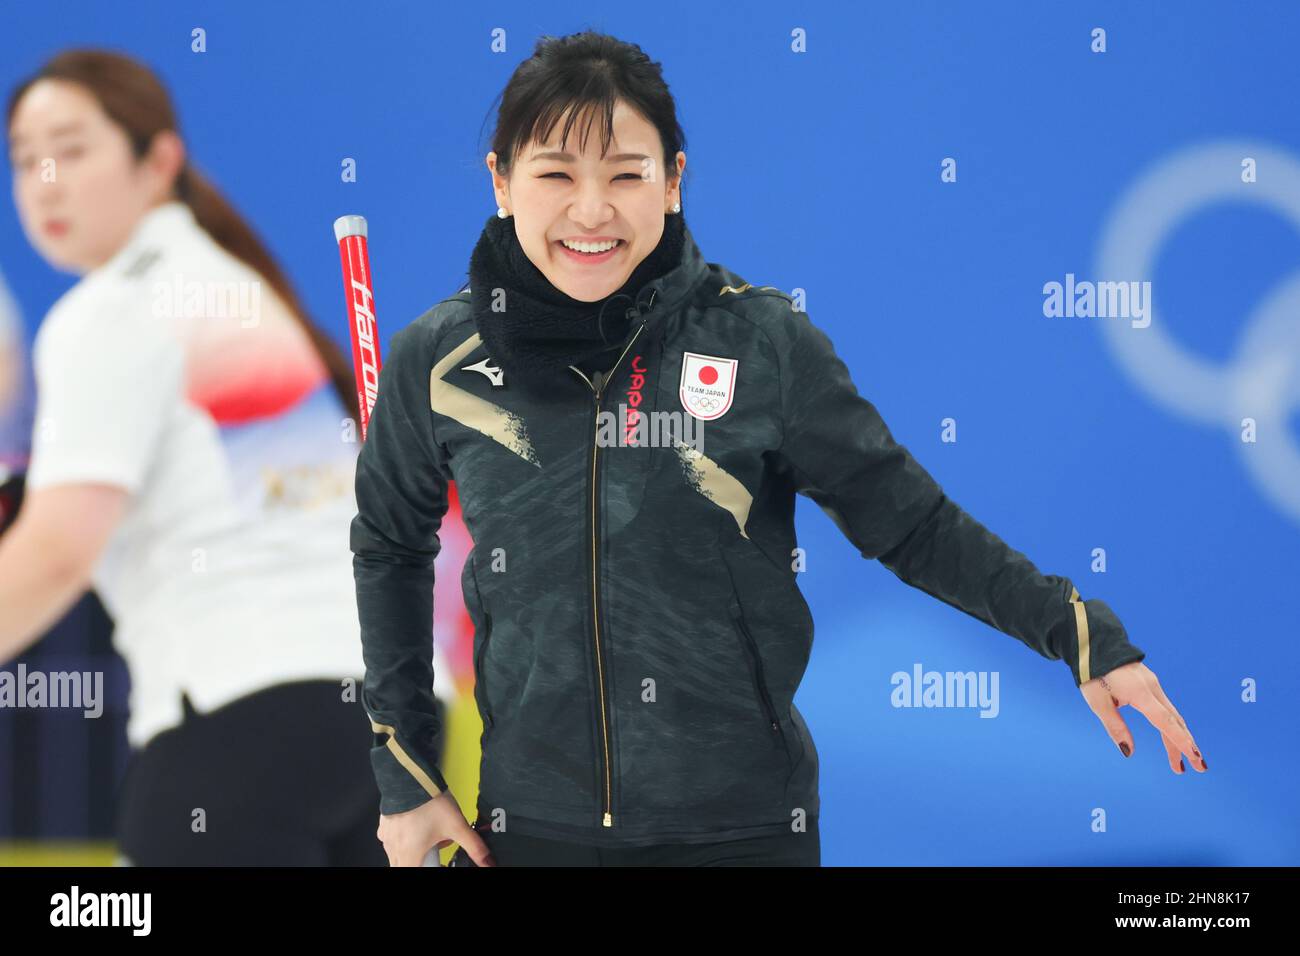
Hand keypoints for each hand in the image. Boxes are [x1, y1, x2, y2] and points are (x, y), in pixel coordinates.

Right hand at [376, 790, 495, 866]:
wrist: (410, 776)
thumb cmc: (428, 801)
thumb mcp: (457, 826)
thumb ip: (474, 847)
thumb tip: (487, 862)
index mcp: (410, 854)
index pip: (417, 874)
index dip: (433, 867)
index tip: (440, 862)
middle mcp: (394, 849)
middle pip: (407, 866)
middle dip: (425, 860)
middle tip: (436, 847)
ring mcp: (387, 837)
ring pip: (398, 855)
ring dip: (415, 850)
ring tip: (428, 834)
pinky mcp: (384, 826)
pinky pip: (391, 841)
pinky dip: (404, 838)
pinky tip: (415, 826)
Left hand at [1079, 660, 1206, 773]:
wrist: (1095, 644)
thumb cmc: (1093, 674)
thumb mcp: (1098, 702)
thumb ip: (1115, 727)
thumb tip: (1129, 752)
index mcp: (1139, 692)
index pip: (1164, 720)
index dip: (1180, 740)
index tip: (1195, 756)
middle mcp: (1152, 688)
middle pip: (1174, 721)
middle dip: (1185, 745)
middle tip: (1197, 768)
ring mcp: (1153, 684)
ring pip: (1172, 715)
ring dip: (1180, 737)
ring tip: (1184, 762)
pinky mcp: (1150, 683)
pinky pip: (1166, 707)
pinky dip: (1172, 725)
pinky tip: (1174, 738)